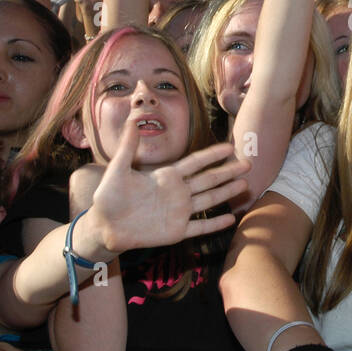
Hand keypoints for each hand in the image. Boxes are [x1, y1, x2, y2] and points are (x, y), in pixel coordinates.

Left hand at [87, 116, 248, 253]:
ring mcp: (179, 212)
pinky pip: (199, 227)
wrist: (104, 226)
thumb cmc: (109, 197)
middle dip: (228, 172)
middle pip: (208, 180)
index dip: (212, 155)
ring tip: (244, 185)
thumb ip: (128, 147)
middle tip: (247, 164)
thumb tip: (133, 119)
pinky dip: (214, 224)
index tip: (229, 147)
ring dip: (226, 193)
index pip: (195, 163)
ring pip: (208, 200)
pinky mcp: (176, 231)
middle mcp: (177, 192)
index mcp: (166, 176)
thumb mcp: (118, 169)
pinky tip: (230, 219)